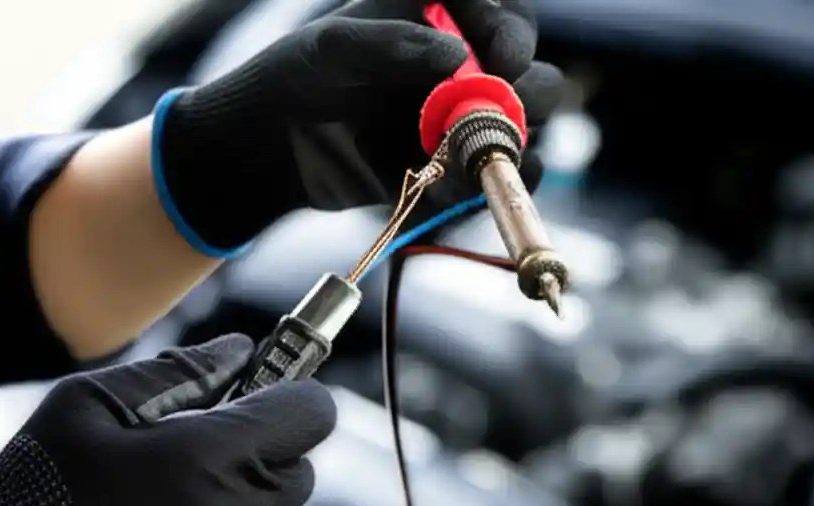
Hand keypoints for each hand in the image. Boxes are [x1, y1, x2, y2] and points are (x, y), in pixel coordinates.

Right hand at [0, 335, 335, 505]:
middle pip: (297, 477)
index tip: (268, 409)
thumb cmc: (37, 495)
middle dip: (258, 468)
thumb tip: (242, 347)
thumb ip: (178, 372)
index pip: (311, 414)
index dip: (291, 404)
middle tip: (193, 479)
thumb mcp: (87, 408)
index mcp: (204, 459)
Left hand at [155, 0, 562, 253]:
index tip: (500, 56)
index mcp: (447, 18)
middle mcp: (471, 69)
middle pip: (534, 74)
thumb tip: (455, 57)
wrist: (279, 146)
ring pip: (524, 129)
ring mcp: (470, 122)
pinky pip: (497, 180)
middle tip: (494, 102)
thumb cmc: (302, 76)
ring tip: (464, 147)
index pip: (507, 15)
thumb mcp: (333, 48)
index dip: (513, 31)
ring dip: (508, 138)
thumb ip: (390, 43)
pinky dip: (487, 182)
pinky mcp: (460, 171)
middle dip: (524, 89)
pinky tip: (452, 181)